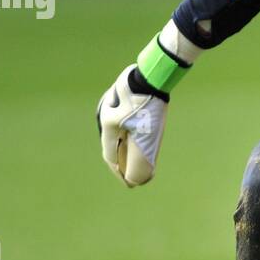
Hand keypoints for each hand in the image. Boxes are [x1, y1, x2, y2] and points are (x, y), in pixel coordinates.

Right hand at [97, 64, 167, 186]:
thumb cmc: (150, 106)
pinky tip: (139, 137)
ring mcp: (111, 104)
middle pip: (112, 144)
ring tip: (136, 158)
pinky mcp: (120, 98)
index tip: (130, 183)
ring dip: (125, 147)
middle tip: (132, 175)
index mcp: (107, 125)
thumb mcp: (146, 137)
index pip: (110, 156)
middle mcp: (105, 114)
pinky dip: (129, 134)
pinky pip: (122, 122)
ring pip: (117, 132)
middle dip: (122, 161)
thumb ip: (139, 160)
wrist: (154, 75)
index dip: (120, 172)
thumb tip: (135, 180)